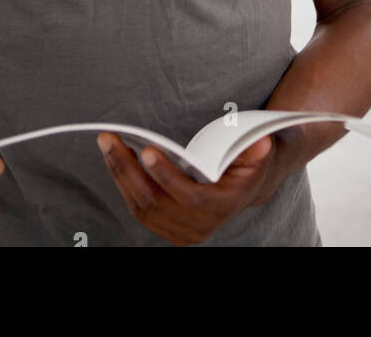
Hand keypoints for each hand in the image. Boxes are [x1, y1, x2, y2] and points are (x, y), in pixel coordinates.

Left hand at [97, 131, 276, 245]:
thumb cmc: (249, 162)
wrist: (245, 187)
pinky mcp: (168, 227)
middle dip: (128, 169)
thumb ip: (258, 148)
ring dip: (120, 174)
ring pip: (142, 207)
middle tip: (110, 140)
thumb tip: (261, 142)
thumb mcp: (259, 152)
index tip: (148, 151)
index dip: (167, 177)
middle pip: (155, 202)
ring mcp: (182, 230)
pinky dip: (124, 184)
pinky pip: (139, 209)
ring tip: (108, 145)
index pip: (190, 197)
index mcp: (223, 205)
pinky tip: (116, 160)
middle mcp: (200, 225)